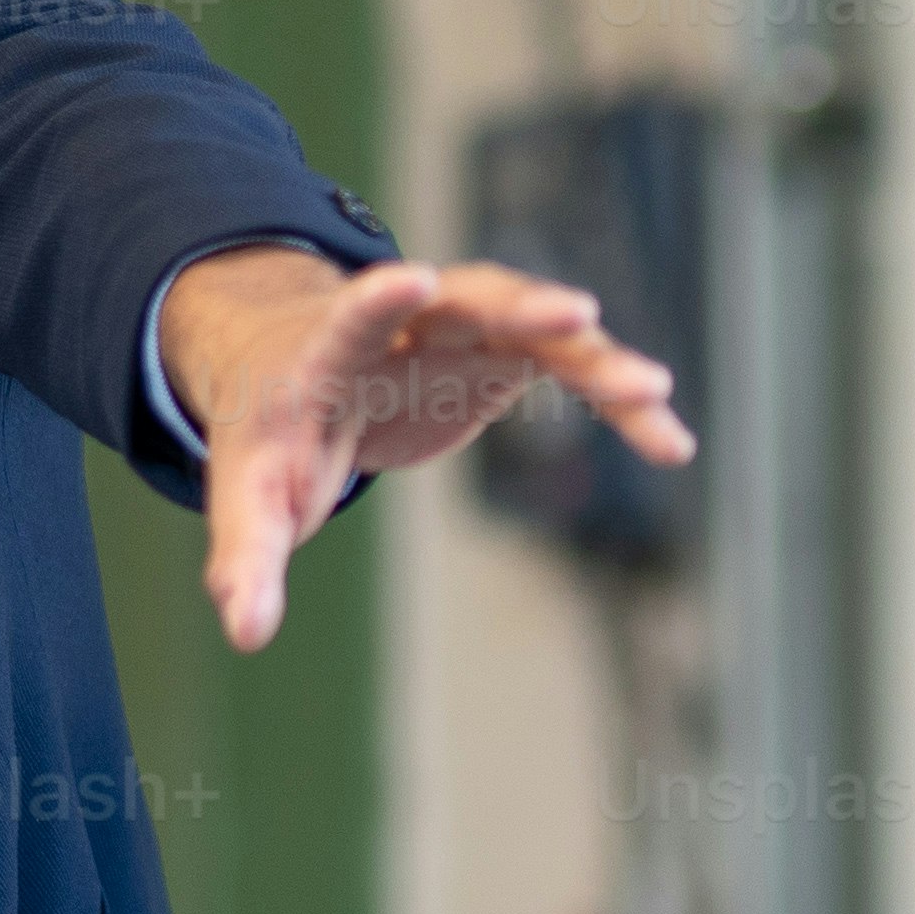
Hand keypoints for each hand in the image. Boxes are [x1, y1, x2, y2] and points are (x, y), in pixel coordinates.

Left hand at [159, 247, 694, 650]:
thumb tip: (243, 635)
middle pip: (467, 299)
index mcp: (330, 351)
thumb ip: (245, 560)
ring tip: (653, 390)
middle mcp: (407, 321)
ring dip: (592, 355)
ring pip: (536, 327)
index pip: (354, 318)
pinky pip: (572, 368)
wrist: (299, 372)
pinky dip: (617, 400)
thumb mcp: (248, 497)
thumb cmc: (270, 435)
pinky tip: (671, 443)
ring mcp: (464, 330)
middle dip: (519, 305)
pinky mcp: (504, 353)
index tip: (411, 279)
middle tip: (576, 313)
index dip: (380, 302)